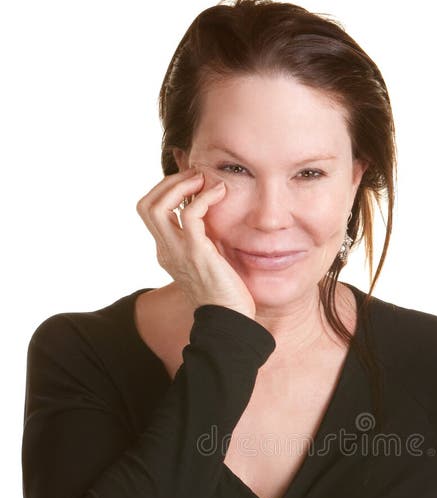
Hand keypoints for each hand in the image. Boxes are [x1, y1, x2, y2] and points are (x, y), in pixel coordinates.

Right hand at [135, 168, 255, 316]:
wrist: (230, 321)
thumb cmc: (226, 295)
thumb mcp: (211, 260)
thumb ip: (206, 238)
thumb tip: (214, 213)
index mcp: (167, 252)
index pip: (151, 212)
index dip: (166, 191)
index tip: (192, 184)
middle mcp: (166, 251)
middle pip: (145, 205)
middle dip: (168, 182)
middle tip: (195, 176)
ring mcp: (177, 252)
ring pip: (156, 206)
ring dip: (180, 184)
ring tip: (203, 180)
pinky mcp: (196, 252)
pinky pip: (190, 214)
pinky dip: (203, 197)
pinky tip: (220, 193)